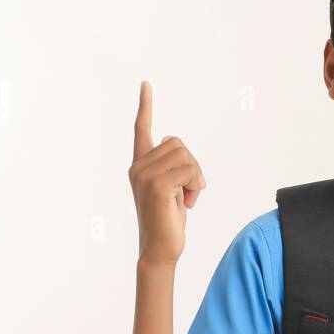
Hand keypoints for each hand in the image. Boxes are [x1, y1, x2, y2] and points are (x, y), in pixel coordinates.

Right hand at [128, 80, 206, 265]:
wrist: (160, 249)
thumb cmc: (168, 221)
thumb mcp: (171, 188)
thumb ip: (170, 166)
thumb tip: (172, 144)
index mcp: (140, 165)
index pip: (142, 129)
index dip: (145, 106)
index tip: (146, 84)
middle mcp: (138, 166)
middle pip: (178, 144)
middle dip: (192, 167)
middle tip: (187, 192)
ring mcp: (145, 175)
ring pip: (185, 157)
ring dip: (195, 178)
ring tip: (185, 199)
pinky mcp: (157, 185)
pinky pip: (189, 171)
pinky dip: (195, 187)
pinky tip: (187, 204)